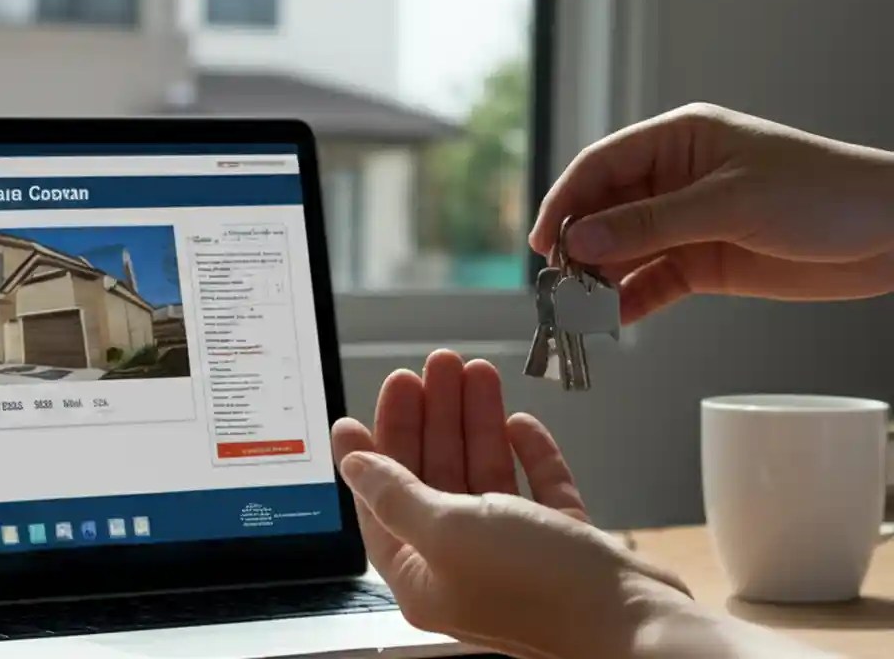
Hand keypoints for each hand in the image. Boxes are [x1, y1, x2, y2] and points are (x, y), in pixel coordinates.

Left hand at [331, 351, 691, 658]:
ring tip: (475, 371)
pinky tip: (518, 422)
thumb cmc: (538, 586)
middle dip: (433, 418)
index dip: (370, 454)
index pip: (381, 505)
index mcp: (423, 577)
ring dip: (477, 422)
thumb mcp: (447, 529)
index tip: (356, 413)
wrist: (634, 620)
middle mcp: (464, 568)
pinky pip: (537, 491)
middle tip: (433, 367)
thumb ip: (395, 494)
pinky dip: (527, 455)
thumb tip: (353, 466)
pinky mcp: (563, 546)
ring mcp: (516, 556)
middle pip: (433, 480)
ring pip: (485, 476)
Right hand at [530, 103, 893, 323]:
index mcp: (678, 141)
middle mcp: (675, 179)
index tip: (543, 244)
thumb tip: (581, 241)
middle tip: (559, 287)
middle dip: (580, 249)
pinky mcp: (705, 262)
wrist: (892, 235)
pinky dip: (631, 301)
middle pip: (605, 213)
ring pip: (624, 252)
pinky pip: (653, 282)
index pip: (600, 167)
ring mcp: (688, 223)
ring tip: (582, 311)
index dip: (565, 202)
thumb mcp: (730, 202)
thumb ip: (651, 223)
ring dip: (601, 280)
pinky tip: (615, 319)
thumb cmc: (822, 194)